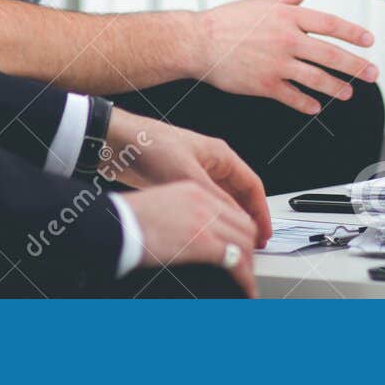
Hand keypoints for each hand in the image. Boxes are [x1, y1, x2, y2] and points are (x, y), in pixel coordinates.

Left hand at [104, 108, 271, 243]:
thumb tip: (233, 220)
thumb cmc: (152, 145)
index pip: (252, 185)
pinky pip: (205, 205)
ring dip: (229, 220)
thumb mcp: (187, 175)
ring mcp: (196, 173)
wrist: (119, 142)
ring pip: (222, 201)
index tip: (265, 232)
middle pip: (240, 195)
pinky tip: (209, 233)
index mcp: (220, 155)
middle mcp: (212, 163)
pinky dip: (211, 219)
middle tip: (253, 242)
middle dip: (248, 218)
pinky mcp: (180, 182)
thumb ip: (214, 198)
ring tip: (233, 241)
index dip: (262, 211)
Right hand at [122, 181, 258, 296]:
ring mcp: (206, 220)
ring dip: (249, 266)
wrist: (116, 224)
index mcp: (194, 190)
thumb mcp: (160, 207)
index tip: (241, 247)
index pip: (230, 211)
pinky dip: (245, 278)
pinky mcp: (203, 242)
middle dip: (249, 249)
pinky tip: (245, 289)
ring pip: (244, 243)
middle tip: (247, 267)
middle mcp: (204, 201)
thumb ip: (180, 217)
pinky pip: (236, 262)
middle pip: (243, 225)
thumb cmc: (127, 220)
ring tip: (246, 283)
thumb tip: (188, 238)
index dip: (240, 232)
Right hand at [196, 0, 375, 115]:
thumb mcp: (260, 4)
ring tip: (349, 94)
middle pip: (330, 55)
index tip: (369, 41)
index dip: (353, 33)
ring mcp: (276, 64)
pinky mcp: (264, 85)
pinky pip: (293, 97)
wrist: (198, 42)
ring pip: (316, 79)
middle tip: (372, 73)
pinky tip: (316, 108)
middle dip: (355, 66)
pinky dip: (306, 104)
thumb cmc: (228, 21)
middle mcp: (286, 39)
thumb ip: (287, 0)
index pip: (330, 25)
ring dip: (336, 88)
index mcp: (287, 17)